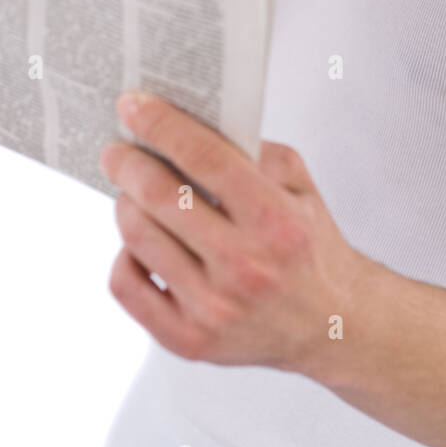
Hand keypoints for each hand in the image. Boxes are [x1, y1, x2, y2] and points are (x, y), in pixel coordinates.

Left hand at [99, 92, 371, 377]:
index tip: (133, 106)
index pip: (205, 158)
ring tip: (132, 194)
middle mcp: (245, 266)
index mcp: (276, 220)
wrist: (330, 323)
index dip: (161, 125)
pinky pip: (127, 286)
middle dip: (127, 163)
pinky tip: (141, 242)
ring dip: (126, 203)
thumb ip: (254, 150)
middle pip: (161, 196)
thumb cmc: (310, 249)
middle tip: (115, 151)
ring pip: (137, 237)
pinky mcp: (188, 340)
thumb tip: (189, 122)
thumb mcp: (301, 185)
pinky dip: (124, 255)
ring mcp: (213, 308)